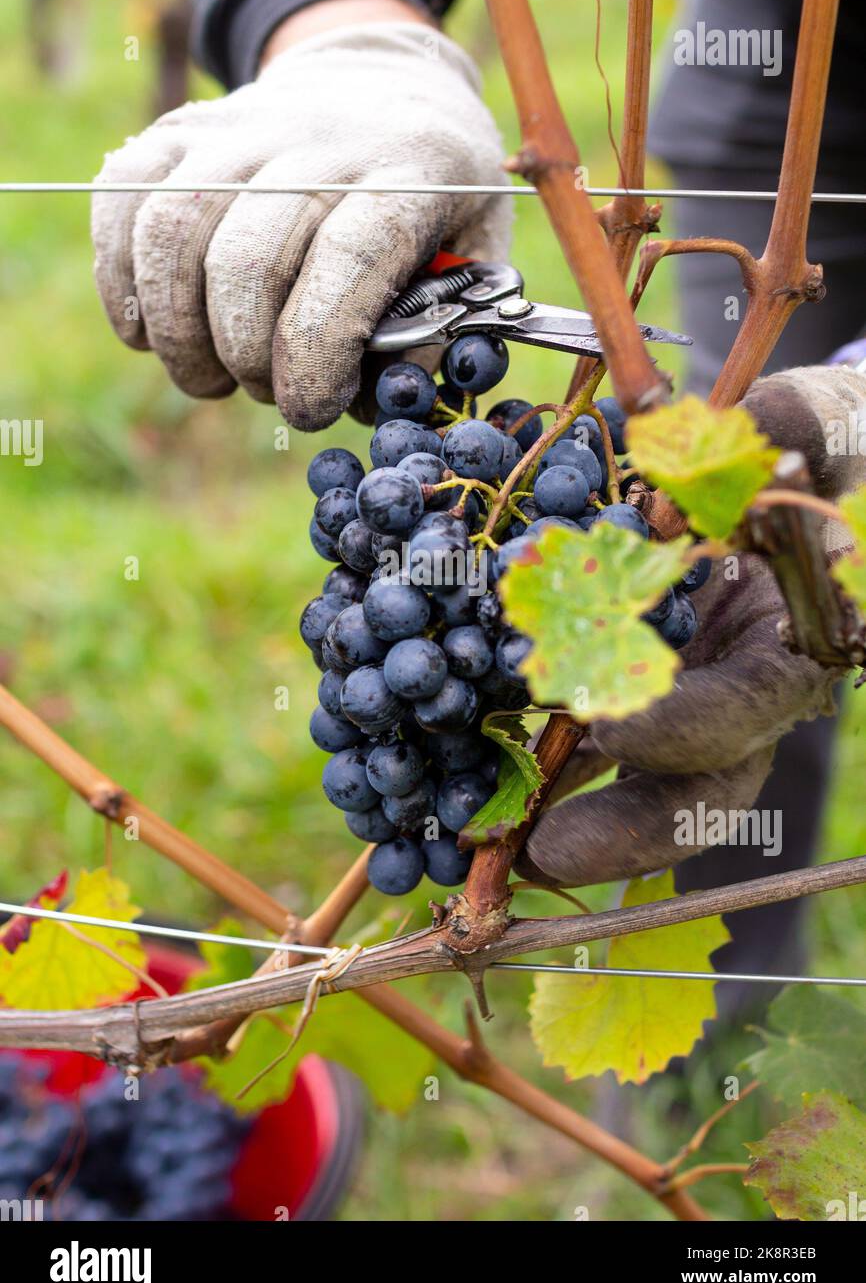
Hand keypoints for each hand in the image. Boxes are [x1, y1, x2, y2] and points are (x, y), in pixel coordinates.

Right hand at [91, 19, 509, 429]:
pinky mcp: (179, 130)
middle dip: (245, 358)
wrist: (381, 85)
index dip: (317, 350)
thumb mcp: (475, 252)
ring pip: (172, 233)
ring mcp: (241, 129)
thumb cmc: (431, 197)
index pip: (349, 258)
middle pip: (248, 259)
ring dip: (178, 333)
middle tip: (265, 392)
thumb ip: (439, 335)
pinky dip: (121, 282)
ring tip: (207, 377)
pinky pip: (122, 201)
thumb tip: (369, 406)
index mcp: (409, 175)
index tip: (310, 407)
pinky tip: (148, 331)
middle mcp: (320, 142)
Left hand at [520, 365, 865, 887]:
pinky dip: (520, 747)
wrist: (781, 462)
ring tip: (479, 841)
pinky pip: (570, 731)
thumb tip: (741, 427)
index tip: (613, 723)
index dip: (684, 725)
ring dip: (550, 808)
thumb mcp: (814, 429)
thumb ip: (790, 433)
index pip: (744, 711)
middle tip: (545, 855)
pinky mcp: (621, 679)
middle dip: (622, 830)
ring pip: (617, 778)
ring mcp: (675, 696)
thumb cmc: (808, 448)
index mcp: (791, 653)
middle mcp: (732, 696)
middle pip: (690, 791)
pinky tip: (454, 757)